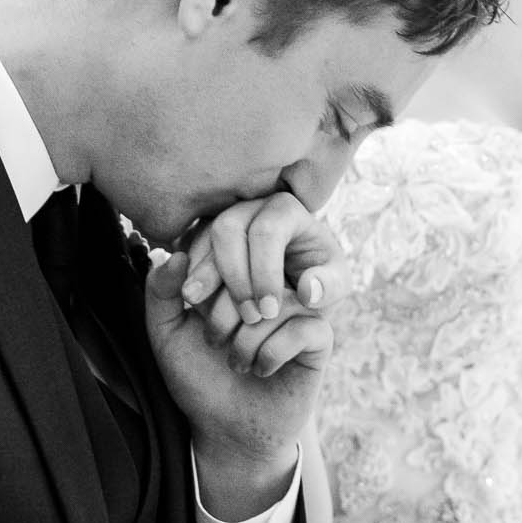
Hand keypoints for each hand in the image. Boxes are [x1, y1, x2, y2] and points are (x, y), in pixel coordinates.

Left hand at [144, 197, 344, 504]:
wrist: (225, 429)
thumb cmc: (197, 376)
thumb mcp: (165, 332)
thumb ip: (160, 291)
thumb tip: (174, 255)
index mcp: (234, 270)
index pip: (226, 237)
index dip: (205, 267)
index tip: (190, 303)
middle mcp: (270, 279)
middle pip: (256, 263)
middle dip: (225, 308)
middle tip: (215, 340)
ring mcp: (298, 305)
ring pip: (278, 298)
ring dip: (246, 338)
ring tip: (237, 360)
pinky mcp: (319, 336)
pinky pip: (302, 327)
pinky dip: (271, 353)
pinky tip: (262, 369)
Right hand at [177, 190, 348, 329]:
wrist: (290, 281)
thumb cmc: (315, 279)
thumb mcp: (335, 285)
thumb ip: (331, 286)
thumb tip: (307, 289)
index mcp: (285, 210)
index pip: (267, 231)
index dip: (265, 272)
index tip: (270, 311)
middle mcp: (251, 205)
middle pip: (228, 228)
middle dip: (234, 276)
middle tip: (248, 317)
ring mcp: (224, 216)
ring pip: (202, 237)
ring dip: (204, 276)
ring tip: (202, 309)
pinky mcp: (203, 233)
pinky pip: (187, 247)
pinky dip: (190, 274)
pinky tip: (195, 302)